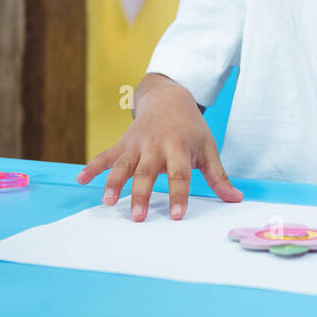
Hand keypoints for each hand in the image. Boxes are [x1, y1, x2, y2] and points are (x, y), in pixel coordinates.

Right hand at [75, 83, 242, 220]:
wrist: (168, 98)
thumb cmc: (191, 129)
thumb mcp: (208, 148)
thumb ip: (218, 176)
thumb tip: (236, 199)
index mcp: (178, 147)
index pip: (180, 174)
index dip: (179, 195)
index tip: (178, 216)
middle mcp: (155, 146)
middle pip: (147, 172)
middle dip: (141, 195)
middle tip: (138, 218)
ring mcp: (136, 144)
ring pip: (123, 165)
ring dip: (113, 183)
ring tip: (107, 202)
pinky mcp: (123, 144)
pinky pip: (105, 155)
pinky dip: (92, 167)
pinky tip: (81, 180)